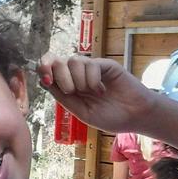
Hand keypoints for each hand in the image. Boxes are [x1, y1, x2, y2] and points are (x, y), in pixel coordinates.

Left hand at [37, 52, 157, 134]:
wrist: (134, 117)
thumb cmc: (110, 117)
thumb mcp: (81, 112)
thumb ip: (63, 98)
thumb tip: (43, 82)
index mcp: (70, 85)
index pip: (50, 68)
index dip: (44, 68)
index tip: (47, 80)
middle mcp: (79, 74)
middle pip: (58, 61)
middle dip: (60, 76)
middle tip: (72, 91)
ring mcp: (93, 68)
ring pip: (74, 61)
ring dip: (79, 80)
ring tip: (92, 93)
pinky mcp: (106, 65)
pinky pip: (91, 64)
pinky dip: (93, 80)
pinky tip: (102, 90)